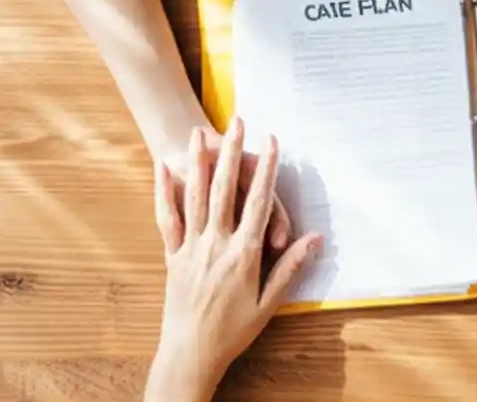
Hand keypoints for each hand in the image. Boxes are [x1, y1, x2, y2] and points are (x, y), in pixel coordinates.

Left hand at [145, 119, 322, 401]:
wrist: (190, 353)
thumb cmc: (233, 331)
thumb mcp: (268, 304)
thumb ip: (290, 267)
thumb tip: (314, 239)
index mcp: (243, 254)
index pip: (258, 202)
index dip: (267, 169)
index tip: (272, 142)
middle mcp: (216, 244)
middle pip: (225, 190)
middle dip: (233, 153)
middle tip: (238, 123)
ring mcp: (191, 247)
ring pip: (195, 197)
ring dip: (199, 163)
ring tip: (199, 133)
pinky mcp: (171, 255)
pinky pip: (167, 218)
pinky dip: (163, 192)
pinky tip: (162, 169)